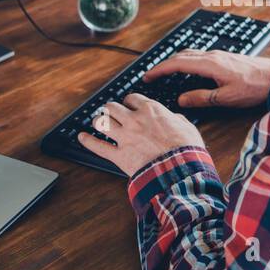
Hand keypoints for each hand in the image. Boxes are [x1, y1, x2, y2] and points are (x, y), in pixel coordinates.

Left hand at [77, 93, 205, 176]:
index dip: (129, 101)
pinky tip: (81, 137)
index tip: (129, 105)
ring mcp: (124, 137)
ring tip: (97, 122)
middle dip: (111, 109)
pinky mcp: (118, 156)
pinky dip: (87, 141)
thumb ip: (177, 119)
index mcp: (151, 111)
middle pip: (113, 107)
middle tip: (111, 112)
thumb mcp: (188, 128)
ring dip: (98, 121)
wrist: (180, 171)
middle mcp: (134, 120)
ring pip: (102, 122)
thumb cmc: (186, 151)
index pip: (133, 98)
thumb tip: (174, 117)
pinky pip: (98, 147)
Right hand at [143, 50, 269, 109]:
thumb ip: (202, 98)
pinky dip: (188, 61)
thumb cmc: (256, 86)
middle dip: (164, 65)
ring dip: (176, 62)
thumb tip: (182, 99)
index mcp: (210, 64)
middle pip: (181, 55)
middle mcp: (213, 55)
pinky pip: (200, 56)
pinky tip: (190, 71)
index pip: (177, 63)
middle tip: (152, 76)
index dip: (160, 69)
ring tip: (167, 73)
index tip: (148, 77)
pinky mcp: (226, 58)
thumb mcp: (227, 98)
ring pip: (191, 54)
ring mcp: (220, 55)